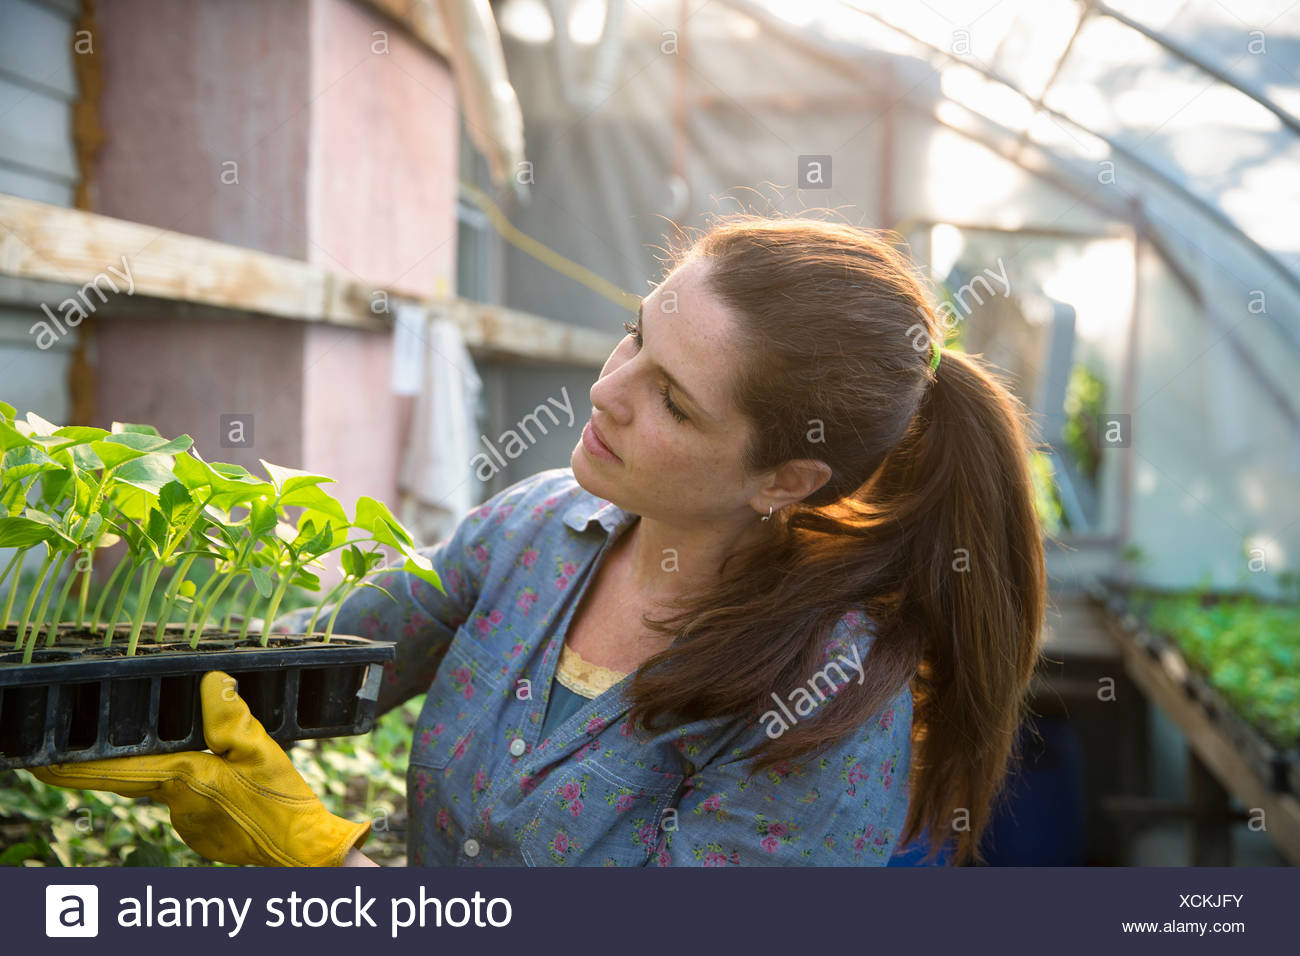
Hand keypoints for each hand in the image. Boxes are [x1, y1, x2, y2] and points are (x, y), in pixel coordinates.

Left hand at [31, 670, 369, 866]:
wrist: (302, 851)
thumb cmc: (283, 801)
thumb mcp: (263, 750)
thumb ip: (232, 717)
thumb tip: (213, 680)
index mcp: (182, 779)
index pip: (114, 770)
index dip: (74, 767)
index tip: (40, 764)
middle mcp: (174, 806)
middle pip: (140, 775)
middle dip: (130, 759)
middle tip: (124, 745)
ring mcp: (187, 825)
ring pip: (166, 787)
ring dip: (176, 772)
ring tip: (214, 761)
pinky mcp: (203, 834)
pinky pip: (187, 803)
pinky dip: (197, 788)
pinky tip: (228, 783)